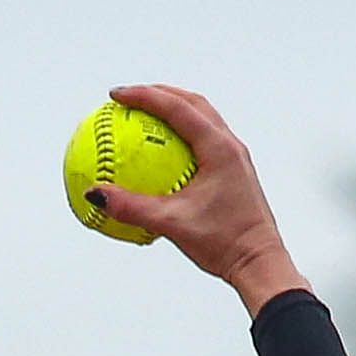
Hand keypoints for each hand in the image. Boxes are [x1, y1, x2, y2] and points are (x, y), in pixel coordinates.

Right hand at [94, 83, 305, 310]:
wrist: (259, 262)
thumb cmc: (223, 243)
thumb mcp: (172, 224)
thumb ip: (132, 207)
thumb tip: (95, 195)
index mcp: (219, 148)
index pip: (177, 108)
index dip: (144, 95)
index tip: (117, 95)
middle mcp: (230, 146)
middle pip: (193, 103)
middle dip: (160, 93)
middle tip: (130, 97)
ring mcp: (235, 158)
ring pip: (203, 119)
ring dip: (175, 109)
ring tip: (147, 114)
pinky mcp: (234, 172)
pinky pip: (204, 142)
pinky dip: (183, 135)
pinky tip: (164, 153)